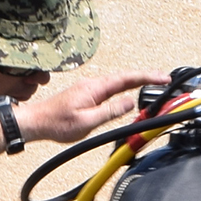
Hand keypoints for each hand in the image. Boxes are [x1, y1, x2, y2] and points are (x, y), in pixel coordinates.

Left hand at [21, 69, 160, 145]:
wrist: (36, 122)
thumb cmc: (58, 124)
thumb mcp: (87, 122)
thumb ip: (110, 111)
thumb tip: (130, 102)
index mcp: (95, 88)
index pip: (127, 79)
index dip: (147, 77)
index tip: (163, 78)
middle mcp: (93, 84)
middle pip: (125, 77)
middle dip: (146, 76)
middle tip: (164, 79)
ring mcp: (89, 88)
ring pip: (118, 82)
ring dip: (136, 81)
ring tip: (152, 82)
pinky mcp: (86, 94)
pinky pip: (110, 88)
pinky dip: (124, 87)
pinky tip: (129, 91)